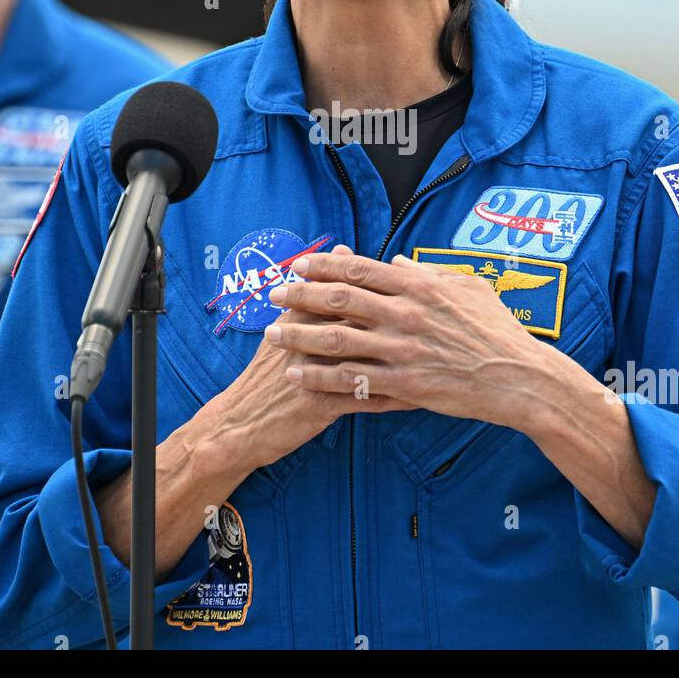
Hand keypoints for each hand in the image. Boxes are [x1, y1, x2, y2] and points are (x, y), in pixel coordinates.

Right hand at [208, 245, 416, 472]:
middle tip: (430, 314)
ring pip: (370, 360)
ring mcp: (316, 373)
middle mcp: (310, 341)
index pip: (343, 291)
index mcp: (300, 319)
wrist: (242, 424)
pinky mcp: (322, 405)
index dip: (377, 286)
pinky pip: (367, 400)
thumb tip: (343, 253)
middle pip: (362, 321)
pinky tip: (421, 398)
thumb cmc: (266, 374)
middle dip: (399, 319)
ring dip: (405, 359)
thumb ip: (314, 294)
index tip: (407, 278)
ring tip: (437, 356)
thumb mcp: (281, 328)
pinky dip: (396, 398)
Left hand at [264, 249, 551, 432]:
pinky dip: (319, 377)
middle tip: (273, 294)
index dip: (323, 266)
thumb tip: (400, 263)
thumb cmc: (498, 329)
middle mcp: (405, 314)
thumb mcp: (469, 287)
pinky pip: (351, 380)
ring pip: (337, 339)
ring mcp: (403, 350)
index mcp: (419, 286)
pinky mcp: (404, 385)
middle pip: (338, 299)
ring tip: (271, 334)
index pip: (359, 268)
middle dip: (299, 296)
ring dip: (299, 335)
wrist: (518, 377)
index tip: (298, 265)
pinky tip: (297, 375)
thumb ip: (431, 273)